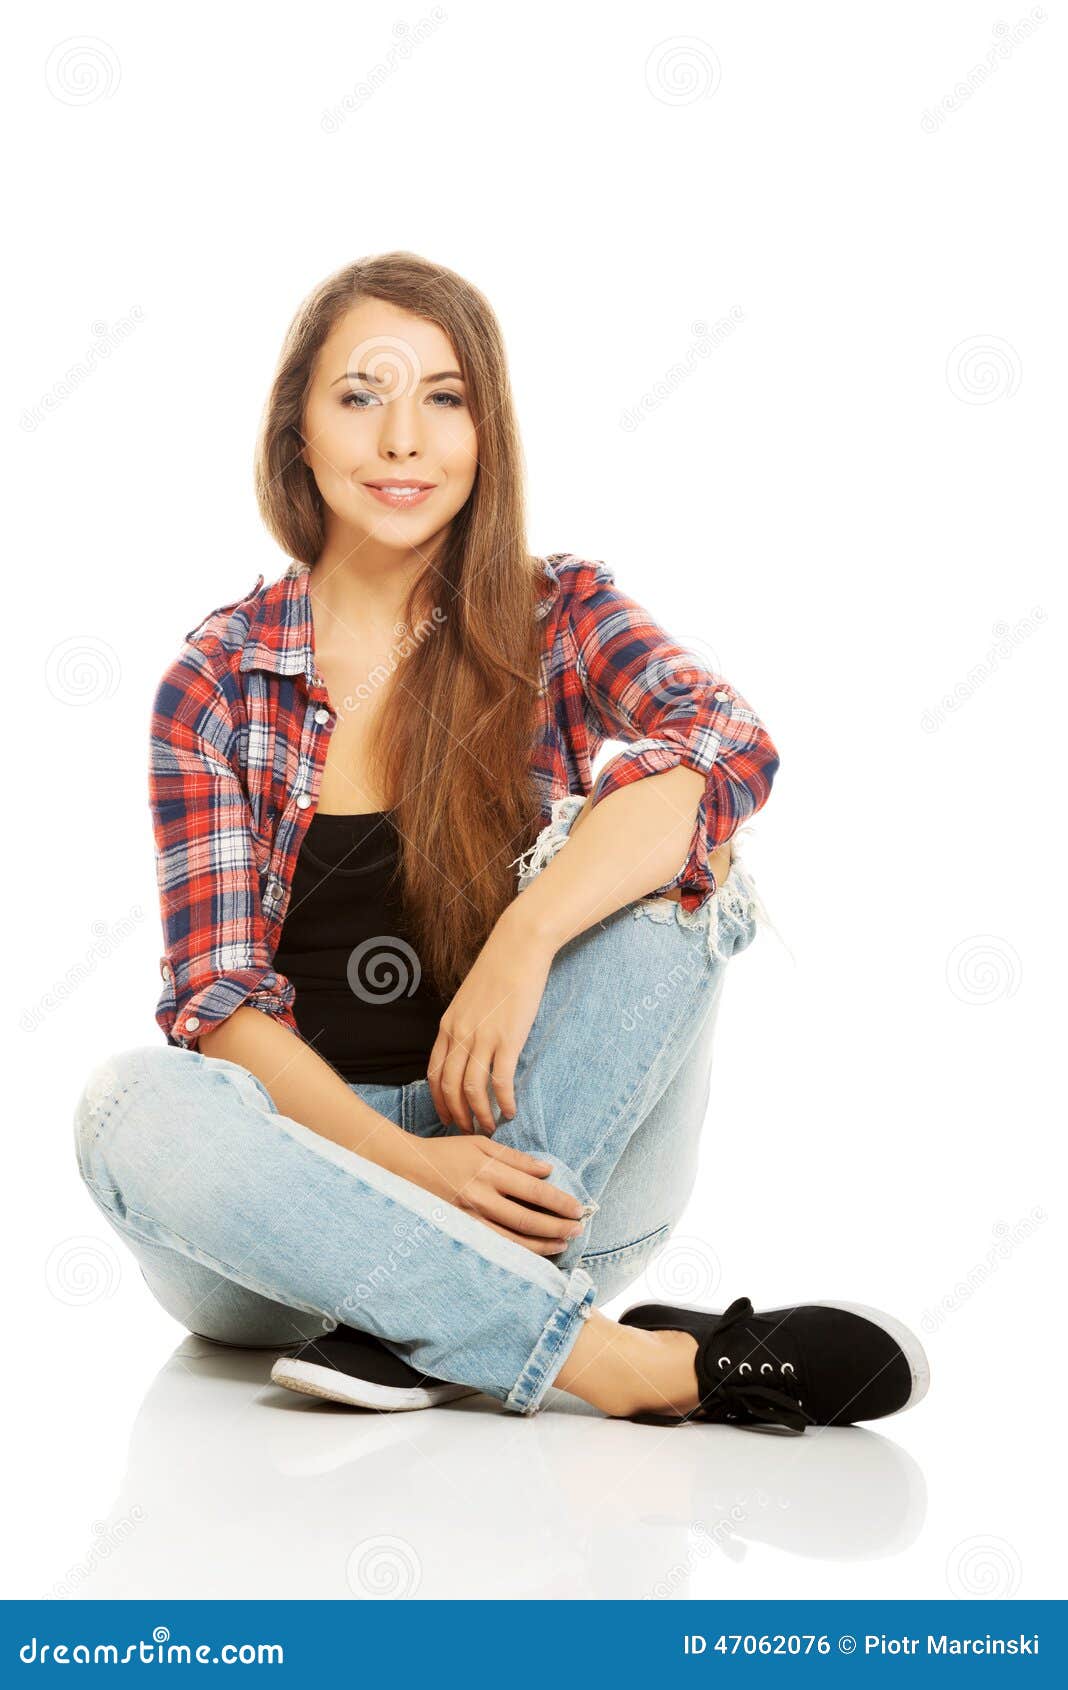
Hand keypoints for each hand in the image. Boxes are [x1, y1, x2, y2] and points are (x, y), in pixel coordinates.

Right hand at [402, 1134, 586, 1256]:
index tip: (578, 1207)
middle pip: (529, 1219)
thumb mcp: (480, 1144)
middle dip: (558, 1226)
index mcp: (489, 1171)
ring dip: (543, 1244)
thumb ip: (515, 1158)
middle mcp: (481, 1197)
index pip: (534, 1191)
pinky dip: (518, 1253)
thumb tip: (546, 1170)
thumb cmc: (447, 1153)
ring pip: (514, 1239)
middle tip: (579, 1228)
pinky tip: (534, 1254)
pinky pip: (495, 1247)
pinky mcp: (461, 1232)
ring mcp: (470, 1218)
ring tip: (563, 1243)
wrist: (406, 1169)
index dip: (560, 1201)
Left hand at [427, 912, 554, 1133]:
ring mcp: (482, 1037)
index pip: (434, 1073)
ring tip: (490, 1127)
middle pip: (449, 1087)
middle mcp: (460, 1035)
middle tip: (468, 1131)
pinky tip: (510, 1111)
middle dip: (457, 1114)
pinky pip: (500, 1080)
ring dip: (479, 1114)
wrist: (517, 947)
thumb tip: (468, 1047)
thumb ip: (465, 1024)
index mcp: (448, 1026)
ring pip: (472, 1089)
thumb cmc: (498, 970)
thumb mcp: (470, 999)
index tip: (448, 1117)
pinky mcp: (508, 1039)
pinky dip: (503, 1101)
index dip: (439, 1100)